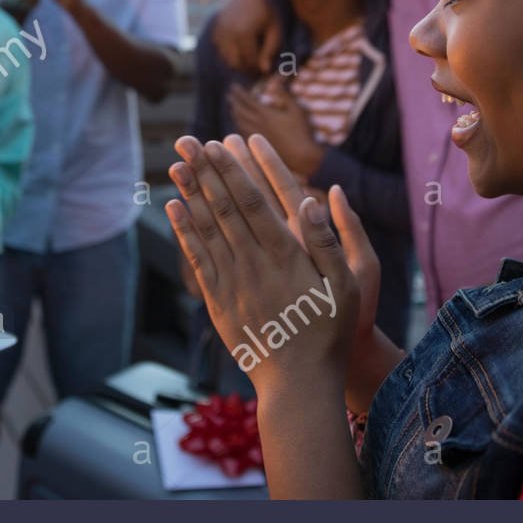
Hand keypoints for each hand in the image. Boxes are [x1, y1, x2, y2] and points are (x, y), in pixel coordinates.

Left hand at [166, 135, 379, 391]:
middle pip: (223, 207)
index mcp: (285, 254)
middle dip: (204, 171)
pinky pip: (198, 258)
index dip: (232, 170)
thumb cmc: (329, 332)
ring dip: (190, 193)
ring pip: (206, 228)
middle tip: (186, 141)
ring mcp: (232, 281)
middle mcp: (253, 262)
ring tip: (176, 164)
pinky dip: (186, 231)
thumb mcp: (347, 286)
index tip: (217, 145)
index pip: (252, 202)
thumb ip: (329, 241)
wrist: (297, 382)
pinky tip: (175, 208)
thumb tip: (316, 197)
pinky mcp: (220, 300)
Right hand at [211, 0, 280, 74]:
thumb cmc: (267, 8)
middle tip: (258, 66)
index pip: (250, 61)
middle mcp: (227, 32)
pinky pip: (220, 49)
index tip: (266, 68)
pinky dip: (230, 52)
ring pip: (226, 58)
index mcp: (243, 32)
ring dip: (238, 61)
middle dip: (248, 67)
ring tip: (250, 56)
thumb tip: (264, 70)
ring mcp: (218, 30)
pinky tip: (241, 46)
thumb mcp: (275, 28)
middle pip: (236, 63)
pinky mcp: (214, 28)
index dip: (259, 68)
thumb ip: (271, 50)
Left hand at [228, 80, 323, 177]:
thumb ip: (284, 95)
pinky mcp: (259, 148)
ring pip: (240, 123)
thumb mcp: (296, 109)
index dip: (239, 92)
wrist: (303, 158)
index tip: (233, 86)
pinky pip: (244, 134)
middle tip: (229, 95)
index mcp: (266, 114)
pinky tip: (241, 126)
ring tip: (233, 109)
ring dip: (235, 114)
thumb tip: (274, 81)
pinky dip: (240, 127)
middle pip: (240, 111)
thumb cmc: (302, 132)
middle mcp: (258, 125)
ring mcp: (257, 137)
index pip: (247, 100)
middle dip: (234, 102)